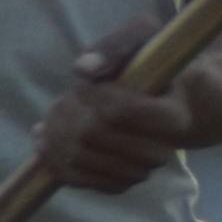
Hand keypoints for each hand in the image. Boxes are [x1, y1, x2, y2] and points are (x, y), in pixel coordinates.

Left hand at [34, 17, 194, 194]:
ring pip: (79, 159)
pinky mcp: (120, 183)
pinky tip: (47, 138)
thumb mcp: (145, 37)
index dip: (93, 96)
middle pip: (93, 135)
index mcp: (172, 115)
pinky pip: (77, 179)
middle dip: (67, 113)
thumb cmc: (156, 63)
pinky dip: (54, 158)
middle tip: (63, 98)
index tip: (84, 83)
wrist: (174, 99)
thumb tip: (83, 69)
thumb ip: (116, 46)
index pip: (121, 111)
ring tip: (54, 115)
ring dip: (55, 133)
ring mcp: (139, 171)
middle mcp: (159, 150)